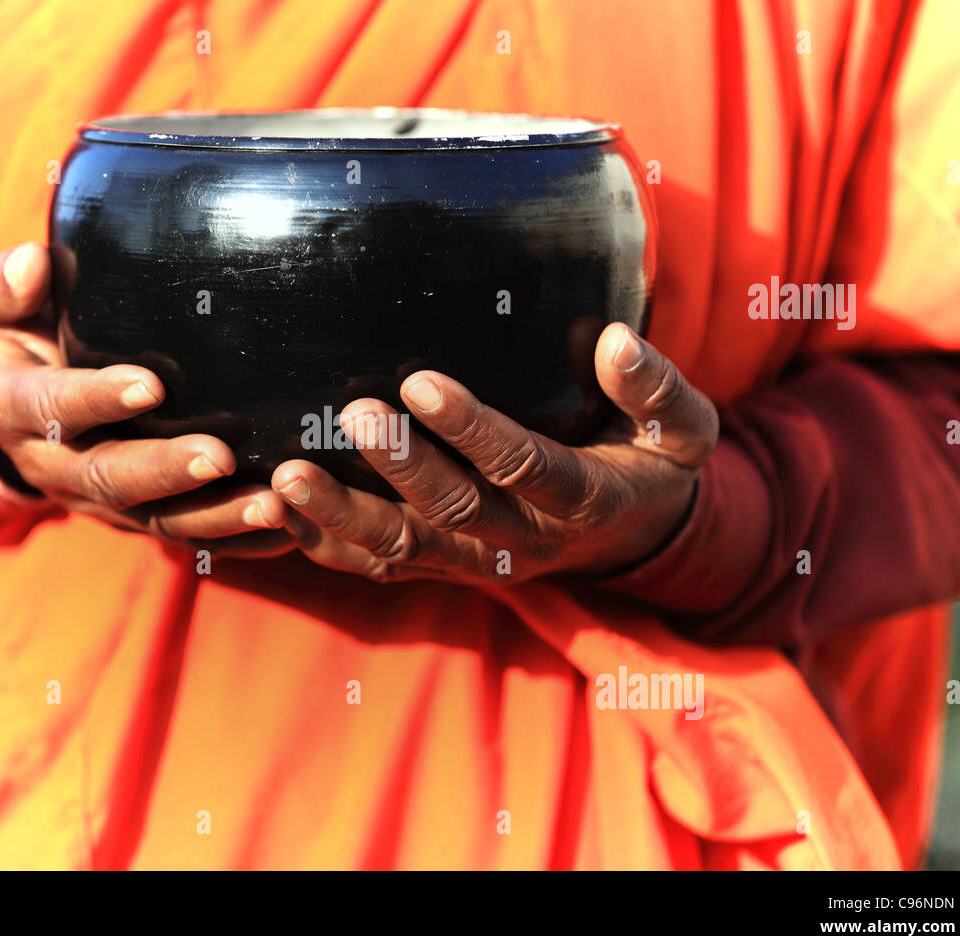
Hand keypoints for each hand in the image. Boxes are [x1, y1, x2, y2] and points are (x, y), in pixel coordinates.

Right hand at [0, 242, 291, 556]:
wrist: (14, 406)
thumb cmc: (15, 335)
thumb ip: (1, 287)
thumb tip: (33, 263)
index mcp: (13, 410)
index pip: (51, 406)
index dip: (97, 398)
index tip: (150, 385)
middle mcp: (55, 466)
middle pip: (110, 478)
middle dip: (167, 471)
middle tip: (221, 458)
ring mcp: (100, 500)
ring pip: (157, 520)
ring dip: (216, 517)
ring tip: (273, 506)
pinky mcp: (140, 517)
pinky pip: (189, 537)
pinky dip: (238, 540)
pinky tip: (290, 531)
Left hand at [270, 323, 718, 582]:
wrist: (630, 539)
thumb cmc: (649, 465)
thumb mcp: (682, 431)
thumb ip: (656, 389)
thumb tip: (615, 342)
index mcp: (581, 499)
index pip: (522, 466)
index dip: (472, 429)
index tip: (422, 382)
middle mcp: (523, 539)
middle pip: (451, 514)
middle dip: (400, 466)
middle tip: (353, 414)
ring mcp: (475, 561)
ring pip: (400, 551)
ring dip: (342, 516)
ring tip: (287, 476)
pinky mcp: (441, 568)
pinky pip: (377, 566)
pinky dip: (326, 544)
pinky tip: (277, 510)